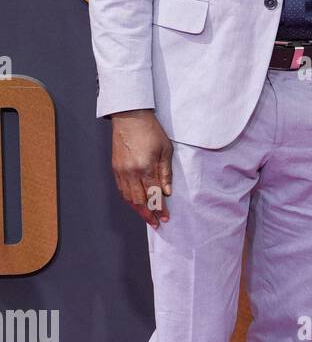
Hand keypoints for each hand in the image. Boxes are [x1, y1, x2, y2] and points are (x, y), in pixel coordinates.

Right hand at [111, 110, 172, 227]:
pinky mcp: (115, 168)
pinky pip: (121, 189)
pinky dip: (129, 199)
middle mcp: (130, 173)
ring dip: (138, 209)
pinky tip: (136, 203)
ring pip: (128, 197)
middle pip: (139, 201)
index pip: (153, 195)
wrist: (130, 117)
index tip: (166, 218)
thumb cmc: (150, 131)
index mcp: (144, 168)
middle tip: (156, 223)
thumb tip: (167, 191)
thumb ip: (165, 173)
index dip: (160, 209)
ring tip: (147, 217)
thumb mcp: (165, 150)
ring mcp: (120, 171)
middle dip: (148, 214)